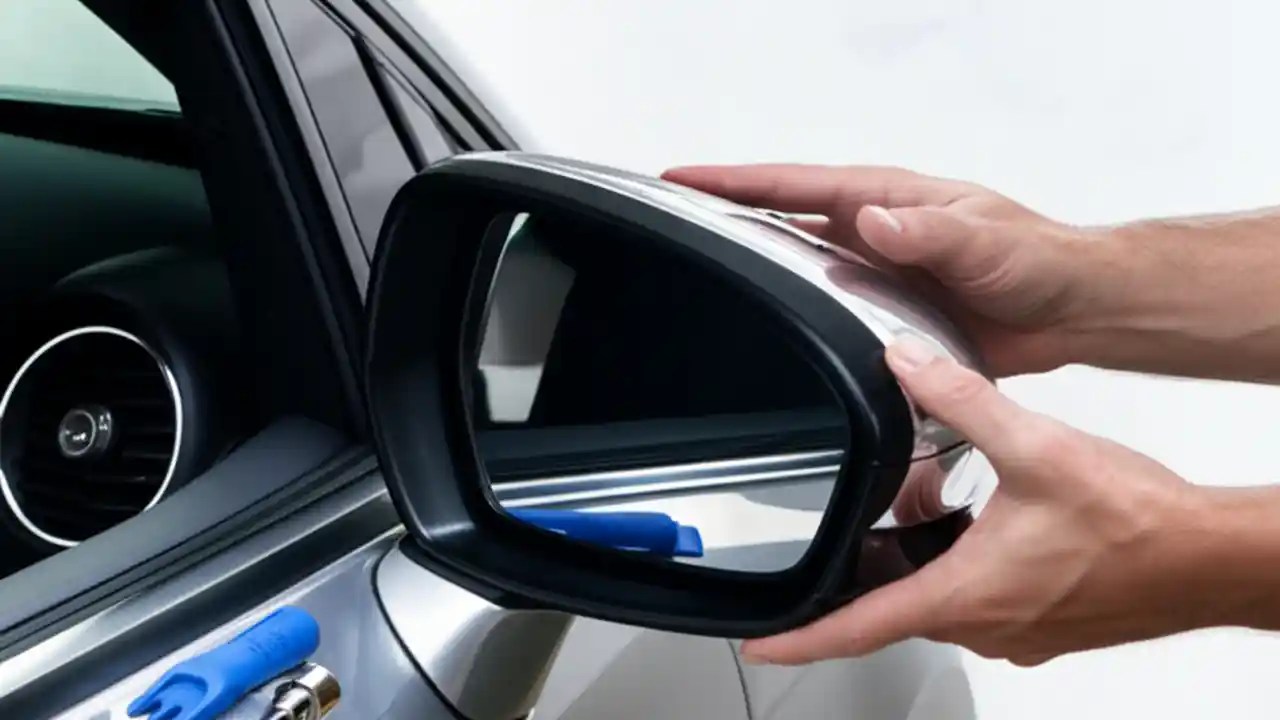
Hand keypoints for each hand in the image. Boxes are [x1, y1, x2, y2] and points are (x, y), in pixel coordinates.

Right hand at [662, 165, 1096, 376]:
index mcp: (888, 200)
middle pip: (784, 219)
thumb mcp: (982, 240)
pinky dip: (801, 317)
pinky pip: (831, 312)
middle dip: (730, 214)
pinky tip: (777, 331)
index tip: (686, 177)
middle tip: (678, 217)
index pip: (796, 186)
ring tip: (708, 275)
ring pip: (801, 266)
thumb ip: (927, 233)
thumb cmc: (1039, 260)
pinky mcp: (889, 311)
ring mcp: (878, 271)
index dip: (738, 183)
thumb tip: (873, 223)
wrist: (1072, 309)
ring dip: (759, 267)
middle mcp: (875, 231)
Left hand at [739, 339, 1224, 666]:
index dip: (800, 639)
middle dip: (870, 558)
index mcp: (966, 595)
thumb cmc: (1137, 523)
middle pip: (893, 604)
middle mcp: (984, 626)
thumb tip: (906, 362)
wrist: (1208, 556)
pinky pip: (978, 596)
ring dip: (921, 551)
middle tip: (865, 515)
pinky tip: (979, 513)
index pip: (857, 629)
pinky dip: (961, 558)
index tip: (760, 644)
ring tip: (928, 495)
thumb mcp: (1033, 445)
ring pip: (938, 595)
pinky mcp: (1042, 624)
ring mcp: (1015, 631)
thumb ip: (959, 398)